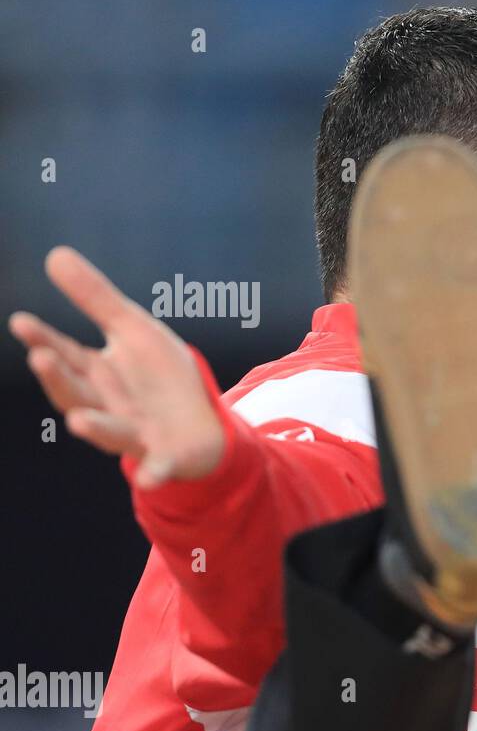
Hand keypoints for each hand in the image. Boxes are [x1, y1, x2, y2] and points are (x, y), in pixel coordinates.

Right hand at [10, 246, 224, 489]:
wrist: (201, 422)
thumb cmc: (160, 377)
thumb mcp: (134, 330)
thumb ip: (97, 299)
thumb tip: (55, 254)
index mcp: (97, 373)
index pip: (65, 354)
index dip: (44, 340)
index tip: (22, 321)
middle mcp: (108, 405)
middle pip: (77, 393)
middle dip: (59, 379)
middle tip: (40, 358)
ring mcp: (135, 433)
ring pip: (110, 432)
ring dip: (94, 427)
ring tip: (76, 420)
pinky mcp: (166, 456)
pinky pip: (158, 467)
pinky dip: (153, 473)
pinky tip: (149, 477)